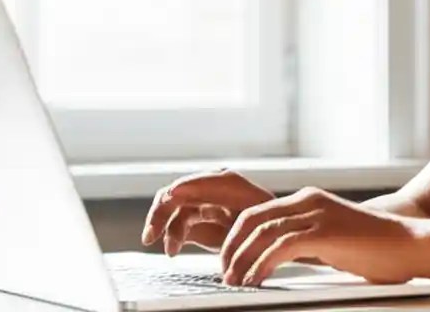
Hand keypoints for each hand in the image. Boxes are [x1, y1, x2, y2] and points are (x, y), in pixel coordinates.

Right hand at [142, 169, 275, 255]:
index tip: (170, 196)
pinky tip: (173, 250)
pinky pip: (179, 223)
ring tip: (170, 249)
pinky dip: (173, 236)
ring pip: (176, 208)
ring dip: (166, 227)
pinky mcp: (199, 221)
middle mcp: (215, 189)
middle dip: (163, 210)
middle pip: (181, 191)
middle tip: (153, 232)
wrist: (275, 244)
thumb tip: (213, 217)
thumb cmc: (270, 230)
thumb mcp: (256, 223)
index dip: (188, 186)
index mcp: (232, 184)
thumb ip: (235, 217)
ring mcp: (205, 204)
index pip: (206, 179)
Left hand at [219, 186, 419, 286]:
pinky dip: (262, 264)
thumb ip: (307, 241)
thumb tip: (279, 259)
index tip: (228, 261)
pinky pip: (281, 247)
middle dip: (231, 247)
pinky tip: (257, 280)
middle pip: (252, 218)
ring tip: (233, 281)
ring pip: (262, 232)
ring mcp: (316, 214)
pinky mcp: (324, 232)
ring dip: (242, 259)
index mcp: (308, 199)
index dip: (236, 237)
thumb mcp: (333, 239)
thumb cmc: (377, 248)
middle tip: (224, 273)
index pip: (258, 212)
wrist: (411, 244)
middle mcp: (308, 201)